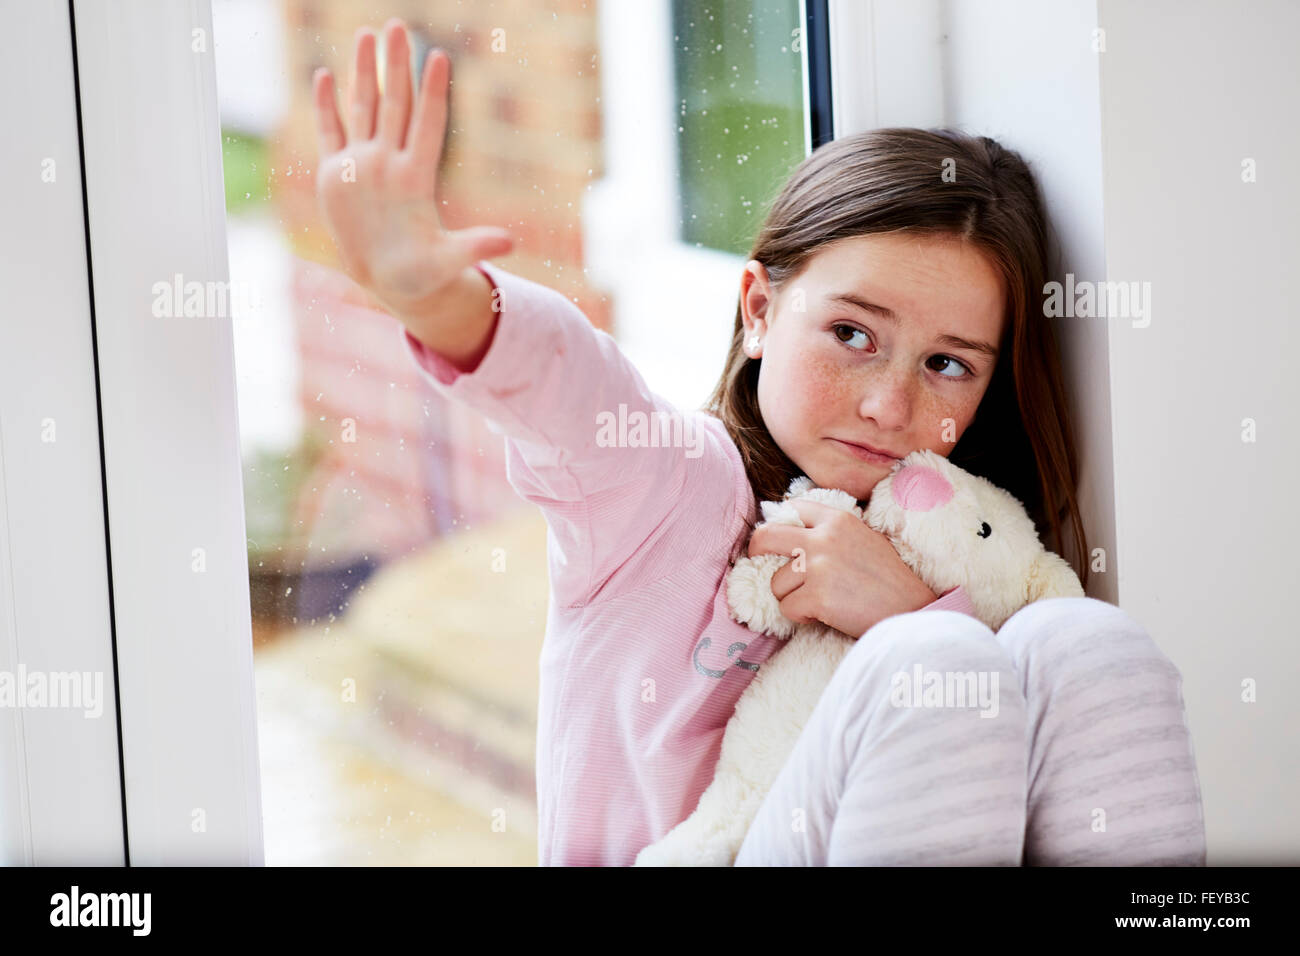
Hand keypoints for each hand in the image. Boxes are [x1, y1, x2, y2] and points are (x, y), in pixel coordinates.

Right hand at [311, 20, 511, 329]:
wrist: (389, 281)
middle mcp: (390, 163)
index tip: (440, 57)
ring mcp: (362, 166)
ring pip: (363, 108)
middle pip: (395, 104)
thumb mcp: (447, 262)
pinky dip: (326, 107)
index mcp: (416, 179)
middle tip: (397, 25)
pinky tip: (324, 75)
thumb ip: (475, 247)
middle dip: (395, 65)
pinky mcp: (335, 176)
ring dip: (363, 73)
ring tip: (366, 35)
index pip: (428, 124)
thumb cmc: (422, 274)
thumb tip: (510, 243)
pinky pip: (330, 133)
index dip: (433, 92)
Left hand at [747, 499, 938, 638]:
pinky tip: (825, 614)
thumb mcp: (863, 538)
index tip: (777, 539)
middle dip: (757, 550)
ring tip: (820, 600)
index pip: (793, 508)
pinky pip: (787, 608)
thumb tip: (792, 534)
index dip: (780, 524)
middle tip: (759, 562)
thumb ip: (831, 532)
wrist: (911, 611)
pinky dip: (801, 616)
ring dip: (791, 596)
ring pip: (777, 582)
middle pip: (766, 536)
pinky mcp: (817, 596)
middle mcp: (824, 538)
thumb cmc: (888, 579)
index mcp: (838, 519)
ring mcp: (818, 567)